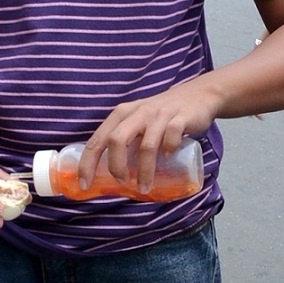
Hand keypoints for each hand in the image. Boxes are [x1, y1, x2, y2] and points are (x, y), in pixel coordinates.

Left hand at [79, 81, 221, 191]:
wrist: (198, 95)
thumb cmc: (162, 116)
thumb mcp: (137, 122)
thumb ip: (125, 140)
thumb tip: (109, 173)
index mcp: (122, 115)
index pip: (98, 139)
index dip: (88, 163)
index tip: (85, 184)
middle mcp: (137, 112)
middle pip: (117, 140)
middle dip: (116, 166)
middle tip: (122, 183)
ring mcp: (159, 114)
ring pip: (146, 145)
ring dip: (144, 171)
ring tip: (145, 187)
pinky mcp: (180, 117)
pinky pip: (173, 134)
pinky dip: (170, 148)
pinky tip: (169, 157)